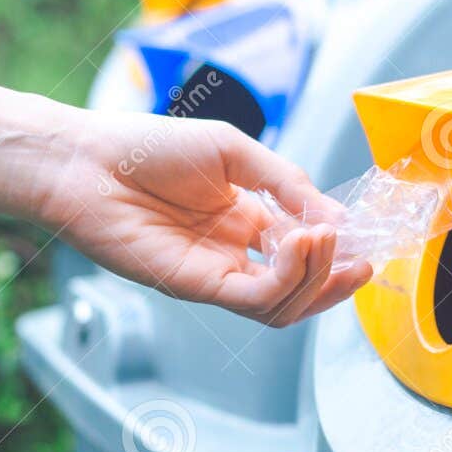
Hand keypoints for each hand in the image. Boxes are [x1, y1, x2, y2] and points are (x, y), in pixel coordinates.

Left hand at [47, 113, 371, 325]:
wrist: (89, 161)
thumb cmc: (148, 147)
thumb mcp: (234, 151)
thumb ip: (285, 183)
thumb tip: (338, 220)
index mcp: (245, 220)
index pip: (303, 249)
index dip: (336, 249)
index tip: (363, 239)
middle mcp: (234, 253)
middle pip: (299, 288)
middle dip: (335, 278)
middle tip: (362, 260)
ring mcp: (216, 273)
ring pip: (282, 303)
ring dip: (315, 279)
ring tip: (326, 242)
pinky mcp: (195, 286)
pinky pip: (253, 299)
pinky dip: (285, 279)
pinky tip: (299, 246)